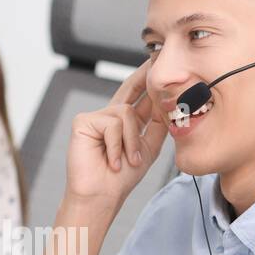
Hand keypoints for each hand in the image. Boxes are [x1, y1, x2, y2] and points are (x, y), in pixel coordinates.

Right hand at [65, 61, 166, 214]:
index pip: (139, 97)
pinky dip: (116, 145)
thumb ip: (158, 126)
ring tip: (127, 162)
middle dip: (144, 76)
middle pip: (129, 89)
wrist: (101, 196)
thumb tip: (171, 102)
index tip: (160, 64)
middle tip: (156, 59)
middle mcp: (109, 116)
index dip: (149, 81)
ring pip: (126, 114)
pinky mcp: (83, 122)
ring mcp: (95, 118)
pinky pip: (112, 124)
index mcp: (124, 124)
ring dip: (131, 142)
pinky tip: (112, 161)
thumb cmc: (121, 179)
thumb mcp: (147, 149)